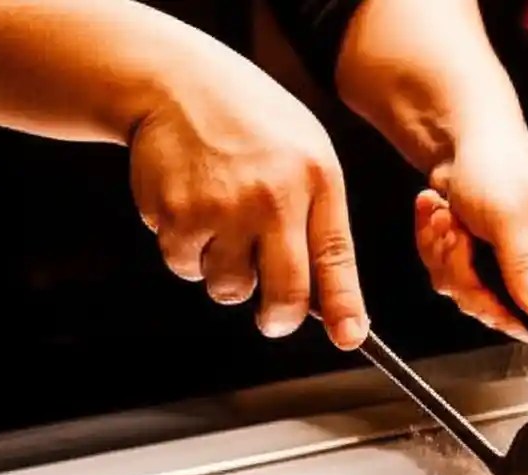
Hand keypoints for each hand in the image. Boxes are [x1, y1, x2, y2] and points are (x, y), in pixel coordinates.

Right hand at [128, 67, 368, 349]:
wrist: (178, 82)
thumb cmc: (253, 127)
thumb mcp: (307, 158)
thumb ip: (320, 223)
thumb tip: (326, 302)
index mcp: (315, 181)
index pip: (336, 258)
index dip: (344, 307)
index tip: (350, 338)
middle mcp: (273, 198)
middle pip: (284, 295)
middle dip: (279, 319)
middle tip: (273, 318)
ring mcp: (223, 208)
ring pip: (229, 288)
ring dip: (226, 274)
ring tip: (224, 226)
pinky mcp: (177, 214)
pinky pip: (185, 267)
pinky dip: (186, 252)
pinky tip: (193, 210)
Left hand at [414, 134, 527, 342]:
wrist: (459, 136)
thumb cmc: (497, 167)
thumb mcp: (511, 217)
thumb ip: (526, 267)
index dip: (518, 314)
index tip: (485, 292)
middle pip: (500, 311)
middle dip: (466, 276)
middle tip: (456, 235)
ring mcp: (501, 266)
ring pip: (466, 295)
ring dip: (445, 254)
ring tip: (444, 213)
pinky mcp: (472, 260)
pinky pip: (446, 276)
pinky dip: (432, 244)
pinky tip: (434, 210)